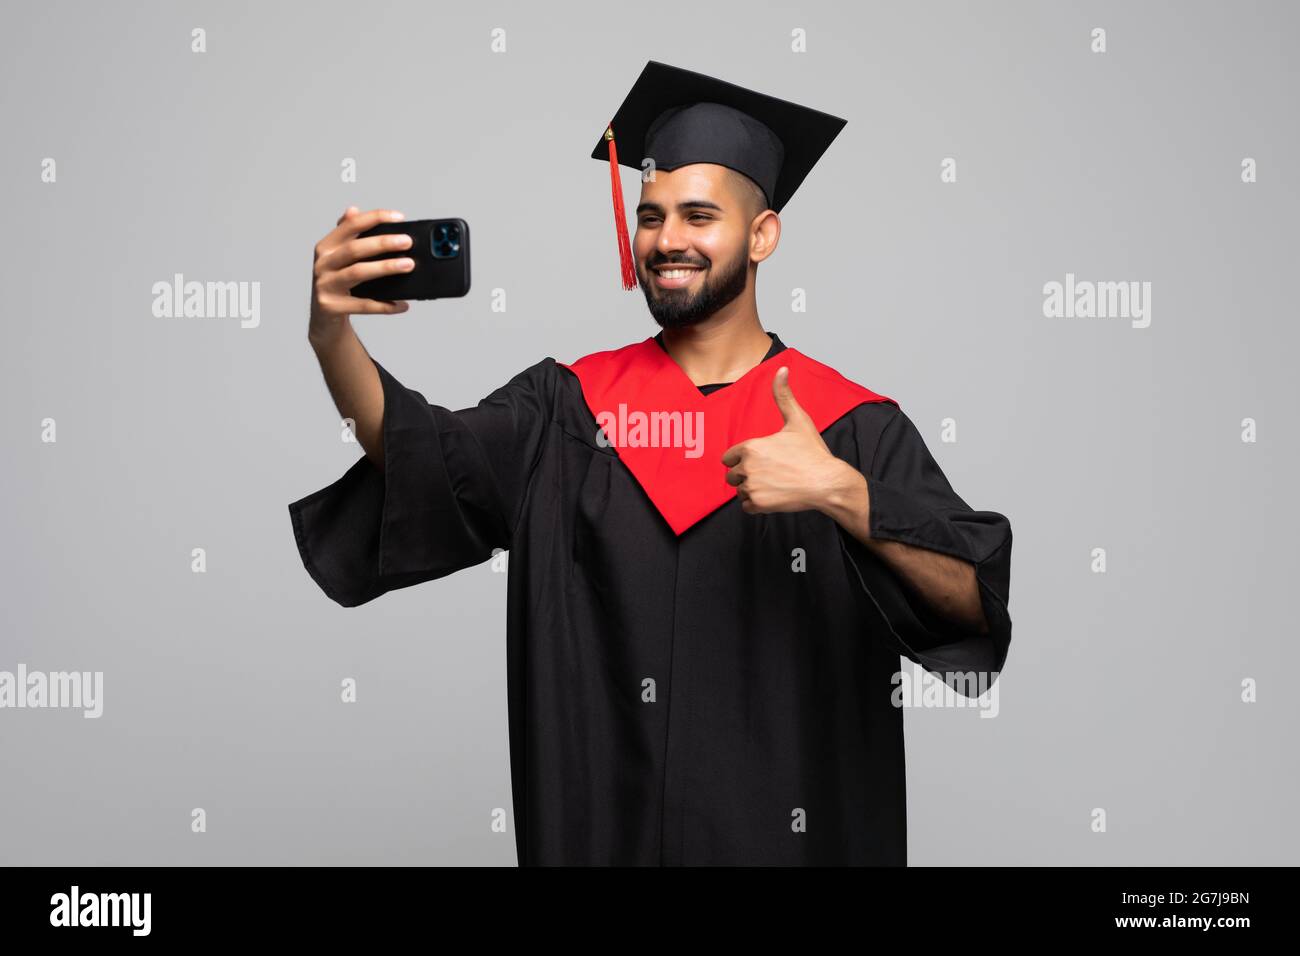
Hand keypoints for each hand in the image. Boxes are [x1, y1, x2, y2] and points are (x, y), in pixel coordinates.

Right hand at [309, 206, 413, 344]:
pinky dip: (384, 305)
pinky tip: (401, 304)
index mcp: (326, 247)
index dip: (375, 217)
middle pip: (355, 248)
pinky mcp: (331, 306)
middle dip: (383, 243)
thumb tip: (354, 209)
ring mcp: (325, 285)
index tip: (399, 217)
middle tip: (407, 242)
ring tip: (409, 265)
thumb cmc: (337, 284)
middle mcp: (322, 263)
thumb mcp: (339, 258)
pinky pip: (363, 305)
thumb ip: (347, 235)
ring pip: (358, 273)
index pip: (351, 225)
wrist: (324, 319)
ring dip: (386, 268)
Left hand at [721, 366, 861, 514]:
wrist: (827, 482)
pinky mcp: (759, 504)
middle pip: (731, 476)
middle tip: (769, 473)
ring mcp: (752, 487)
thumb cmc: (813, 453)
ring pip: (740, 491)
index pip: (728, 457)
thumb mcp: (798, 420)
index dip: (742, 459)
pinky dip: (756, 504)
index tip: (760, 460)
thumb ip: (784, 395)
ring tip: (773, 484)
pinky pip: (746, 507)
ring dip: (751, 490)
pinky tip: (773, 496)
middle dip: (745, 475)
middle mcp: (747, 467)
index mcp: (751, 447)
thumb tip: (781, 369)